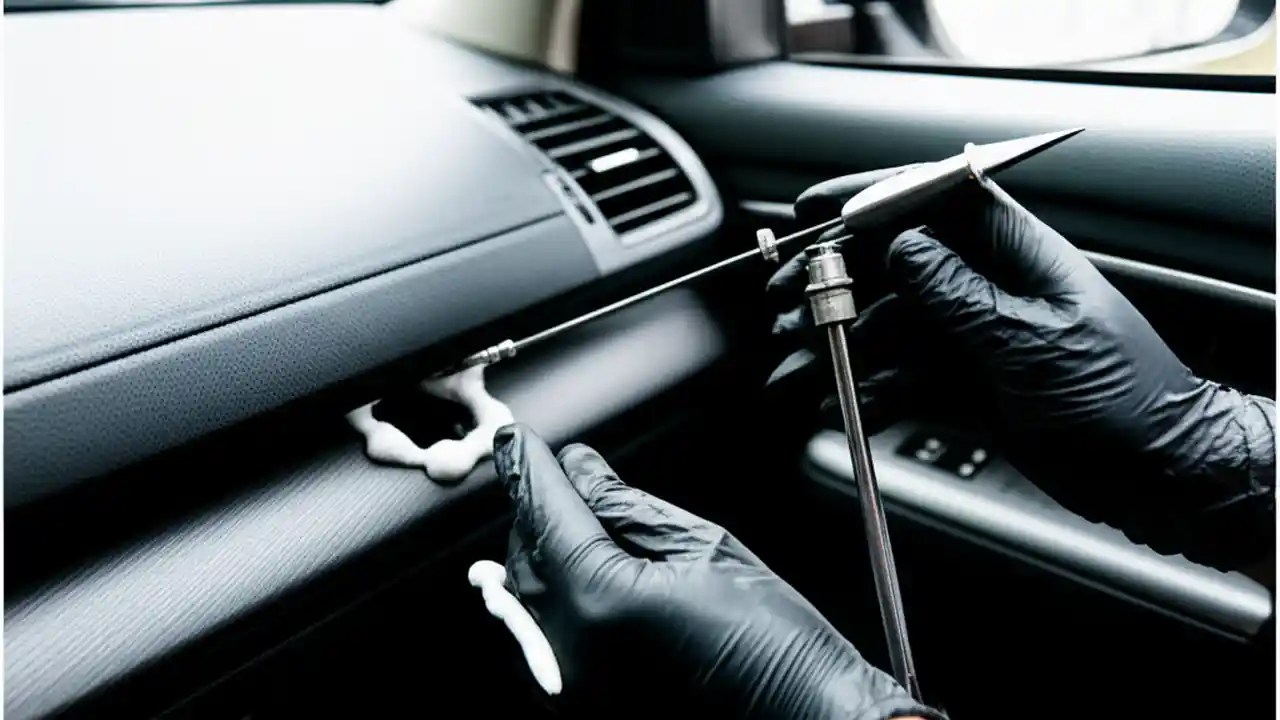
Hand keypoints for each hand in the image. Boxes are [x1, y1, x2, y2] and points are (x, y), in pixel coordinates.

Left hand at [494, 423, 940, 719]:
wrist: (805, 716)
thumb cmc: (773, 642)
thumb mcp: (704, 548)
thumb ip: (628, 506)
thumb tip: (581, 470)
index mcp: (601, 601)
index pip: (549, 515)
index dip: (530, 470)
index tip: (517, 440)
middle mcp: (573, 651)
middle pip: (527, 558)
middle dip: (537, 510)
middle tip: (550, 474)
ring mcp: (576, 686)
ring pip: (528, 601)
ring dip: (540, 555)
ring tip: (563, 520)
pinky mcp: (586, 704)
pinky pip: (545, 641)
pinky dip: (550, 601)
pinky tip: (570, 577)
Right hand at [768, 172, 1274, 570]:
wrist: (1156, 472)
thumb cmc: (1123, 396)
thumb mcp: (1031, 337)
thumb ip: (958, 294)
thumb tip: (902, 248)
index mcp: (1015, 251)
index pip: (931, 199)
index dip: (866, 198)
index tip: (811, 211)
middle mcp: (988, 286)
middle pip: (894, 266)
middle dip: (834, 283)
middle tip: (785, 303)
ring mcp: (974, 337)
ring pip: (888, 329)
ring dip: (840, 347)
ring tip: (794, 370)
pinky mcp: (966, 385)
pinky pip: (901, 379)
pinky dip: (867, 390)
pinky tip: (837, 403)